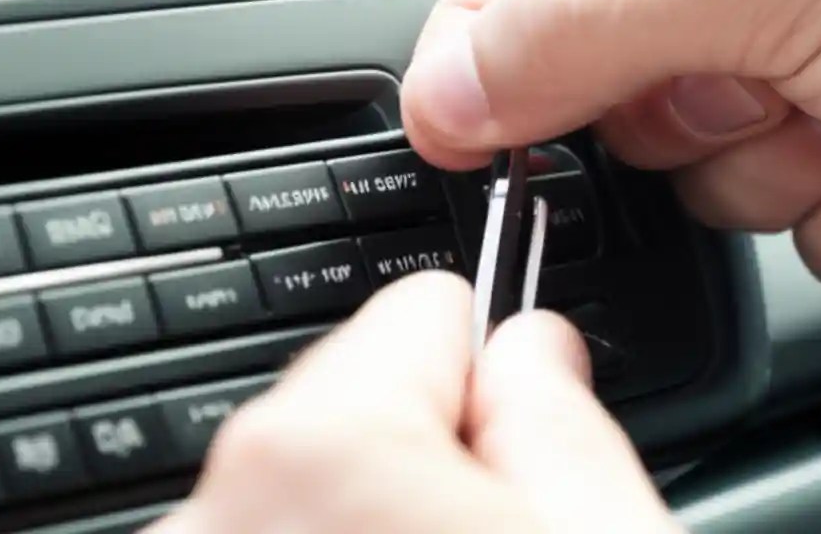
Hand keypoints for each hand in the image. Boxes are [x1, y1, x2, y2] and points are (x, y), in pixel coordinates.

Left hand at [143, 272, 679, 532]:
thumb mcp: (606, 533)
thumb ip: (559, 407)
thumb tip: (529, 340)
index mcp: (324, 449)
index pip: (426, 308)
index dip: (496, 369)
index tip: (520, 426)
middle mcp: (215, 511)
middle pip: (355, 397)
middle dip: (428, 453)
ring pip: (308, 486)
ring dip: (372, 519)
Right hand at [402, 0, 820, 297]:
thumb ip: (589, 22)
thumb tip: (451, 77)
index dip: (490, 41)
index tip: (457, 123)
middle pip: (615, 79)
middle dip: (694, 111)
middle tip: (772, 79)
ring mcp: (819, 70)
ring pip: (705, 177)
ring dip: (793, 167)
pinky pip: (793, 231)